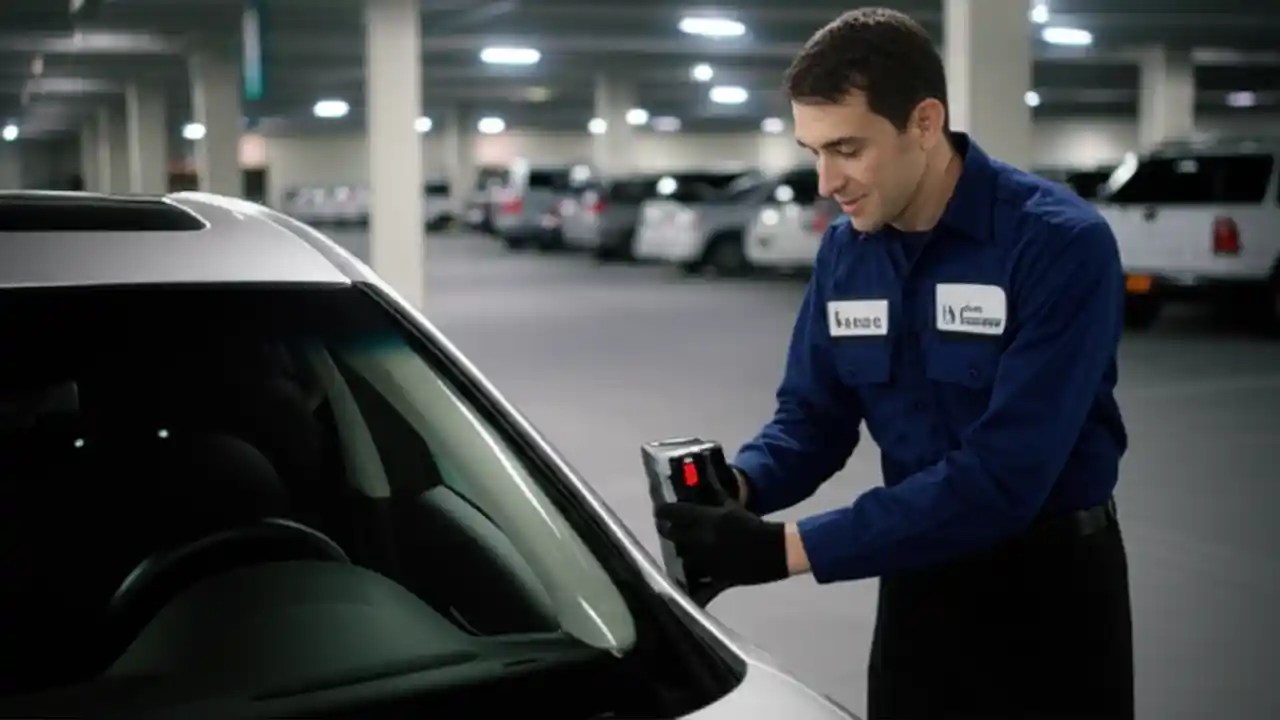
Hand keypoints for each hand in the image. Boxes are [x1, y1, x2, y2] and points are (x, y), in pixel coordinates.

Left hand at [654, 501, 788, 600]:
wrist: (773, 549)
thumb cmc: (752, 525)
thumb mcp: (732, 507)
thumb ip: (716, 496)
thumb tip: (704, 480)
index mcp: (706, 519)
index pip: (673, 512)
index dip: (662, 511)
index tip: (659, 511)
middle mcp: (700, 538)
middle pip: (671, 534)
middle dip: (667, 530)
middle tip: (667, 527)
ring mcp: (705, 559)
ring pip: (681, 554)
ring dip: (680, 548)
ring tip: (682, 546)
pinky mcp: (712, 576)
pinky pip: (695, 574)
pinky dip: (692, 571)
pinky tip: (692, 569)